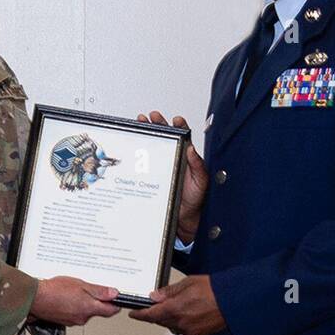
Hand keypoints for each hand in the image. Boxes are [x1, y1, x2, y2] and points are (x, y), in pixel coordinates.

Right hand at [30, 276, 120, 326]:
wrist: (34, 298)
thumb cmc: (54, 291)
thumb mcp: (80, 284)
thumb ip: (99, 291)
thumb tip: (114, 294)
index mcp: (89, 309)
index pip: (111, 311)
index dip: (115, 304)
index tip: (115, 299)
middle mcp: (83, 318)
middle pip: (97, 311)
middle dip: (96, 301)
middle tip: (89, 289)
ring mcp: (73, 321)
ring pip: (85, 313)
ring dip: (83, 303)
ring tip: (73, 292)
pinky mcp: (64, 321)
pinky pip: (74, 314)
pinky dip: (73, 307)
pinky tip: (65, 298)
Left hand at [128, 275, 225, 334]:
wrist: (233, 301)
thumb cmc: (215, 290)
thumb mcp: (188, 283)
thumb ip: (169, 291)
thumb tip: (155, 296)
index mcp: (175, 308)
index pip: (150, 314)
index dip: (140, 314)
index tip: (133, 313)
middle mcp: (181, 322)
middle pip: (160, 321)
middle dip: (156, 314)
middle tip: (156, 305)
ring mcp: (189, 330)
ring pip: (172, 326)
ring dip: (170, 318)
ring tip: (179, 306)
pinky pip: (184, 330)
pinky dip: (182, 323)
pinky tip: (189, 313)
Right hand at [137, 111, 207, 237]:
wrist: (186, 218)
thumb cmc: (196, 199)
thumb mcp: (201, 181)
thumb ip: (198, 166)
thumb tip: (192, 149)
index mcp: (186, 157)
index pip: (182, 137)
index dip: (178, 126)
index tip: (175, 119)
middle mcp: (173, 159)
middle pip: (164, 137)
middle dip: (157, 124)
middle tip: (150, 117)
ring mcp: (161, 168)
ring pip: (152, 148)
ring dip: (146, 135)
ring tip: (140, 124)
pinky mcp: (151, 177)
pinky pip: (144, 165)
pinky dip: (137, 156)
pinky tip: (132, 148)